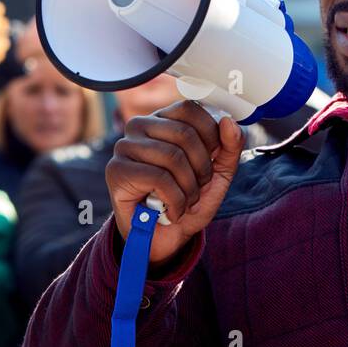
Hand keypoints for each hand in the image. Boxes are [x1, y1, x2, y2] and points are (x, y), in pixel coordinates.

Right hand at [106, 100, 244, 267]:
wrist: (164, 237)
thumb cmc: (188, 200)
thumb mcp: (218, 173)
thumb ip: (229, 147)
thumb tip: (229, 122)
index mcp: (164, 120)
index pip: (190, 109)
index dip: (210, 136)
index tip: (211, 161)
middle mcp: (140, 126)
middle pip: (184, 134)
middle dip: (202, 168)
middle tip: (199, 188)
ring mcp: (125, 147)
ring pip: (172, 157)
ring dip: (189, 188)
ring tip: (186, 201)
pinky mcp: (117, 170)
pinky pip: (158, 178)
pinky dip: (175, 200)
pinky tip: (173, 210)